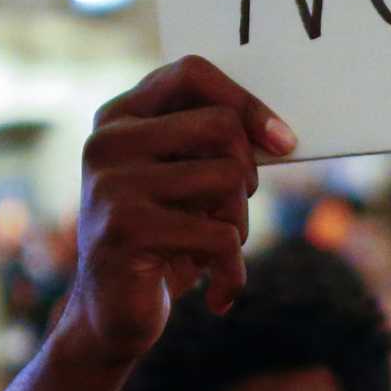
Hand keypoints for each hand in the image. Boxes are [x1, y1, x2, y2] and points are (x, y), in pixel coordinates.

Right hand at [60, 56, 295, 367]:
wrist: (111, 318)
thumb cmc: (162, 240)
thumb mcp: (184, 183)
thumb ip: (211, 146)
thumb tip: (280, 135)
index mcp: (119, 118)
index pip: (191, 73)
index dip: (247, 102)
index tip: (283, 142)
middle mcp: (107, 142)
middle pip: (221, 126)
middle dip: (247, 175)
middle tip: (232, 214)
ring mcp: (112, 184)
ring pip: (228, 179)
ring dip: (240, 225)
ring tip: (217, 253)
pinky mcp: (126, 230)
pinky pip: (220, 236)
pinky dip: (233, 272)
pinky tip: (219, 296)